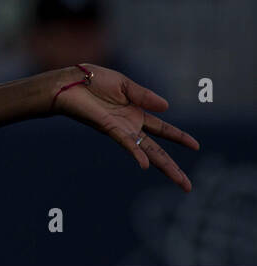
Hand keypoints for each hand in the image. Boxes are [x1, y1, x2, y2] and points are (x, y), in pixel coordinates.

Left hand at [51, 64, 199, 191]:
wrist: (69, 82)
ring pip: (146, 152)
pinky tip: (146, 164)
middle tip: (187, 185)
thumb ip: (144, 95)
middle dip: (172, 167)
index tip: (195, 146)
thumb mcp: (123, 84)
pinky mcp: (109, 127)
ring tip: (180, 182)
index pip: (162, 129)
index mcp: (135, 112)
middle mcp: (130, 125)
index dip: (178, 137)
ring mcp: (121, 129)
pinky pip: (126, 142)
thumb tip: (167, 107)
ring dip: (163, 166)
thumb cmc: (92, 80)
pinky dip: (136, 152)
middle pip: (156, 150)